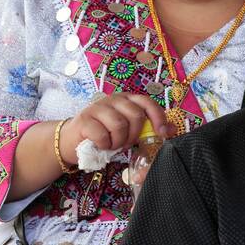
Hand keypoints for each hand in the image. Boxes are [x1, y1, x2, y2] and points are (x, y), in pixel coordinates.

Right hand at [59, 93, 173, 162]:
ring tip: (112, 144)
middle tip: (125, 143)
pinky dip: (104, 145)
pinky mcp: (84, 119)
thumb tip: (172, 129)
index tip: (162, 133)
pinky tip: (101, 145)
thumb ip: (147, 128)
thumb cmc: (104, 135)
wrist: (73, 141)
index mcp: (126, 100)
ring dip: (119, 141)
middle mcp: (113, 100)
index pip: (147, 102)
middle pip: (135, 115)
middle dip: (134, 135)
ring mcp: (97, 107)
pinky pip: (102, 134)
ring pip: (119, 125)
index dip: (158, 117)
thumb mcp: (128, 131)